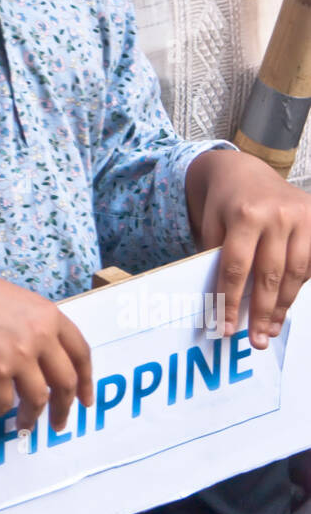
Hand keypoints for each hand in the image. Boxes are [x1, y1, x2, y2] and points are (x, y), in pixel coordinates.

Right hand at [0, 261, 93, 430]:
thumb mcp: (11, 299)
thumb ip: (31, 322)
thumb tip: (38, 354)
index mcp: (47, 314)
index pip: (81, 352)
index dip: (86, 380)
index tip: (85, 399)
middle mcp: (39, 334)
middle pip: (66, 382)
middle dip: (64, 408)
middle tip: (60, 423)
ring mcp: (18, 354)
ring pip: (39, 399)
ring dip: (31, 418)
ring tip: (23, 425)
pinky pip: (2, 404)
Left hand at [185, 148, 310, 347]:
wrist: (244, 171)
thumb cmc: (224, 205)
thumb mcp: (211, 227)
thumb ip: (218, 261)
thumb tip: (225, 308)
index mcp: (245, 214)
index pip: (236, 268)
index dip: (230, 301)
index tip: (225, 328)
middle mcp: (277, 215)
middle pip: (269, 275)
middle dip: (261, 312)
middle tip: (256, 341)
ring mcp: (301, 216)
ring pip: (296, 273)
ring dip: (282, 306)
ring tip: (269, 329)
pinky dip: (298, 286)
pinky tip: (285, 306)